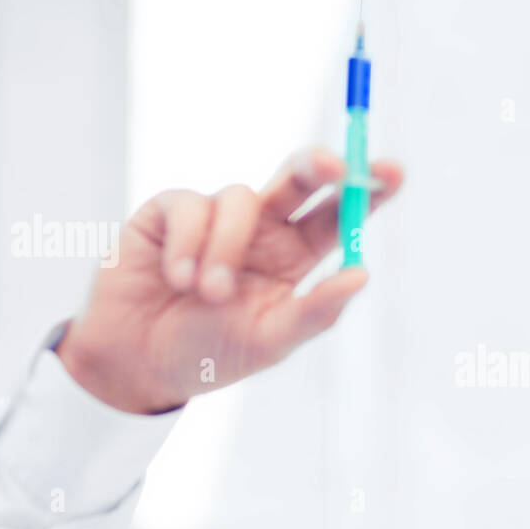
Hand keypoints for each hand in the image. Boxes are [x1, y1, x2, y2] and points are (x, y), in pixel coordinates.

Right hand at [56, 148, 402, 413]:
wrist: (135, 363)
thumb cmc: (209, 353)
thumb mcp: (270, 342)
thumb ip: (315, 311)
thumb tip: (362, 275)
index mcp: (297, 256)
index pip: (340, 215)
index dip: (367, 190)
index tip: (393, 172)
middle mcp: (264, 229)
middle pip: (300, 177)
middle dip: (318, 165)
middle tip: (331, 167)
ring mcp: (218, 217)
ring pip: (241, 198)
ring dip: (227, 249)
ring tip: (208, 294)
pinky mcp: (171, 212)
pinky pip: (190, 206)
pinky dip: (188, 246)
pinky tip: (177, 281)